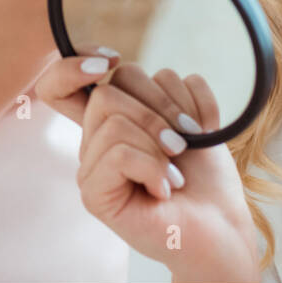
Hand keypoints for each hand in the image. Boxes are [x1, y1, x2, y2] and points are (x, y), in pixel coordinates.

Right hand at [35, 55, 260, 281]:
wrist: (219, 224)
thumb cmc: (205, 174)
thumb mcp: (191, 116)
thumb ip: (163, 90)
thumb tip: (125, 68)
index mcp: (113, 120)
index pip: (62, 83)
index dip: (73, 64)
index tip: (109, 58)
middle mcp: (94, 141)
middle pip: (108, 90)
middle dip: (159, 107)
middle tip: (184, 141)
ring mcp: (90, 169)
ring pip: (113, 120)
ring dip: (160, 141)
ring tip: (176, 170)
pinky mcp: (93, 195)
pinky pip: (118, 154)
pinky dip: (154, 167)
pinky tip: (166, 187)